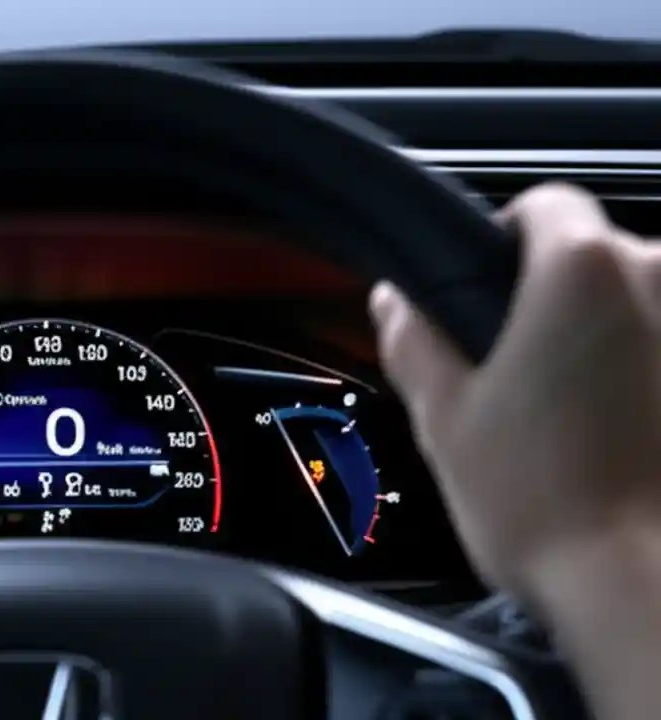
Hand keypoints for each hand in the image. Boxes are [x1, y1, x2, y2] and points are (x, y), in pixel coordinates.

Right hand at [370, 183, 660, 597]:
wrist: (640, 588)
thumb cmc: (542, 502)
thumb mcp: (444, 416)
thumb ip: (413, 339)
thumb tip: (393, 300)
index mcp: (580, 269)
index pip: (542, 205)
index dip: (504, 241)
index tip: (488, 295)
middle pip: (598, 259)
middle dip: (560, 303)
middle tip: (523, 379)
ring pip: (645, 310)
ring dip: (615, 345)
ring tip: (580, 423)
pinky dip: (648, 380)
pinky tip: (626, 438)